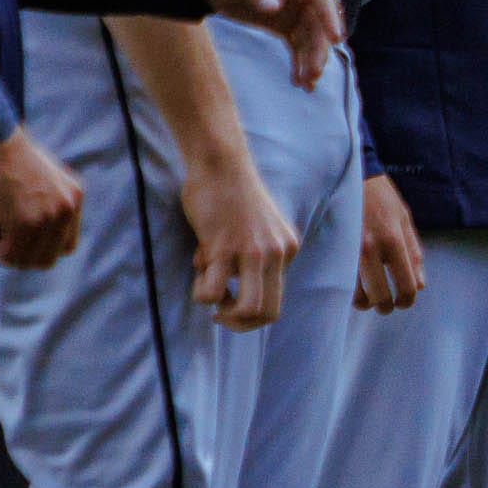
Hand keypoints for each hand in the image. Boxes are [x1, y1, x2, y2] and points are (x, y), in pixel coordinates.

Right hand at [0, 130, 82, 269]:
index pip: (65, 245)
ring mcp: (49, 218)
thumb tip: (29, 238)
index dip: (38, 246)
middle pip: (47, 259)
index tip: (16, 231)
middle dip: (19, 253)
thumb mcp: (41, 180)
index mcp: (75, 197)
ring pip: (26, 261)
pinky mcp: (25, 223)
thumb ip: (45, 205)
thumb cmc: (6, 153)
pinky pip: (7, 255)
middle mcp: (68, 209)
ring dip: (2, 251)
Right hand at [182, 148, 299, 329]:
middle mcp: (277, 253)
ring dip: (221, 310)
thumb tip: (237, 290)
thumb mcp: (260, 227)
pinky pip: (212, 292)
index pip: (277, 299)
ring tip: (208, 289)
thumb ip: (258, 255)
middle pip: (268, 313)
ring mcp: (253, 252)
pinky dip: (201, 290)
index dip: (252, 313)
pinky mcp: (224, 247)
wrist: (221, 163)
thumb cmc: (232, 194)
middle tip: (220, 316)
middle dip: (239, 324)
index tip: (230, 306)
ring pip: (246, 309)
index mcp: (288, 249)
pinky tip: (200, 267)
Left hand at [194, 0, 341, 90]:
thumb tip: (275, 6)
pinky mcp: (284, 24)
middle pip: (319, 24)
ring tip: (307, 85)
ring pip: (311, 39)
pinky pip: (297, 46)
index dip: (331, 18)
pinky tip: (298, 81)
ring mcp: (295, 11)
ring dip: (311, 61)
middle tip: (314, 73)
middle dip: (319, 50)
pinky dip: (299, 63)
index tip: (335, 40)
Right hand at [353, 174, 423, 313]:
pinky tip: (353, 287)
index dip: (407, 300)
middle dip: (386, 306)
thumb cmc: (382, 198)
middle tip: (387, 305)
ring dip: (365, 303)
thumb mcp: (405, 220)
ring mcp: (347, 251)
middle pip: (380, 296)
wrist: (351, 176)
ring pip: (356, 295)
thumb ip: (414, 253)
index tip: (404, 302)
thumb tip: (419, 285)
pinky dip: (348, 291)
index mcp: (393, 241)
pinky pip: (340, 282)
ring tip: (369, 300)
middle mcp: (370, 248)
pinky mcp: (331, 250)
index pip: (405, 285)